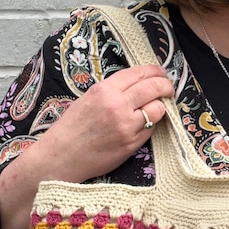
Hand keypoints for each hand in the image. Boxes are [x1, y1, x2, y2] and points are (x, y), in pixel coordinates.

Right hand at [0, 63, 173, 228]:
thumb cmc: (71, 128)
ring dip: (161, 105)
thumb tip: (138, 84)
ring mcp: (126, 126)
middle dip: (165, 85)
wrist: (61, 157)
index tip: (160, 72)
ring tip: (159, 106)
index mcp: (104, 90)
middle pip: (154, 88)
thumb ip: (112, 90)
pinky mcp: (131, 144)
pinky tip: (147, 123)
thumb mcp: (88, 99)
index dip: (154, 71)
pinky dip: (152, 124)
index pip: (139, 73)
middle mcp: (117, 105)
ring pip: (158, 108)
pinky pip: (151, 129)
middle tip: (168, 88)